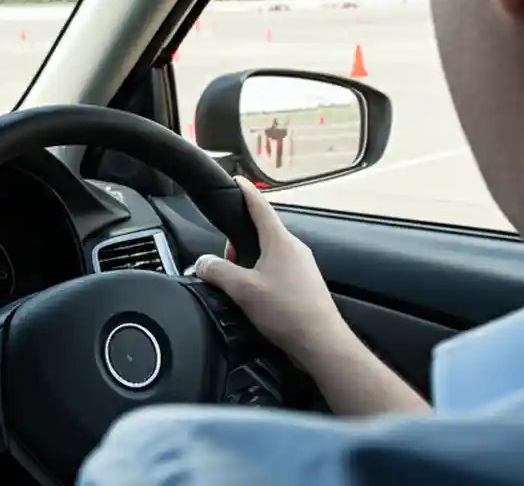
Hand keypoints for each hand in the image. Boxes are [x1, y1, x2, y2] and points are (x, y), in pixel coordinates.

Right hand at [193, 177, 353, 371]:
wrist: (321, 343)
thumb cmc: (285, 311)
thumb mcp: (243, 290)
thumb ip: (218, 271)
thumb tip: (202, 263)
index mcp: (280, 241)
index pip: (260, 207)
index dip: (246, 192)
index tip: (236, 180)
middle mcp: (294, 248)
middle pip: (261, 232)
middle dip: (239, 242)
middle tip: (226, 264)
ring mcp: (303, 266)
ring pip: (269, 253)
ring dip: (250, 261)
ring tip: (239, 284)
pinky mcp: (305, 284)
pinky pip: (278, 269)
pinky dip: (262, 274)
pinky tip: (255, 296)